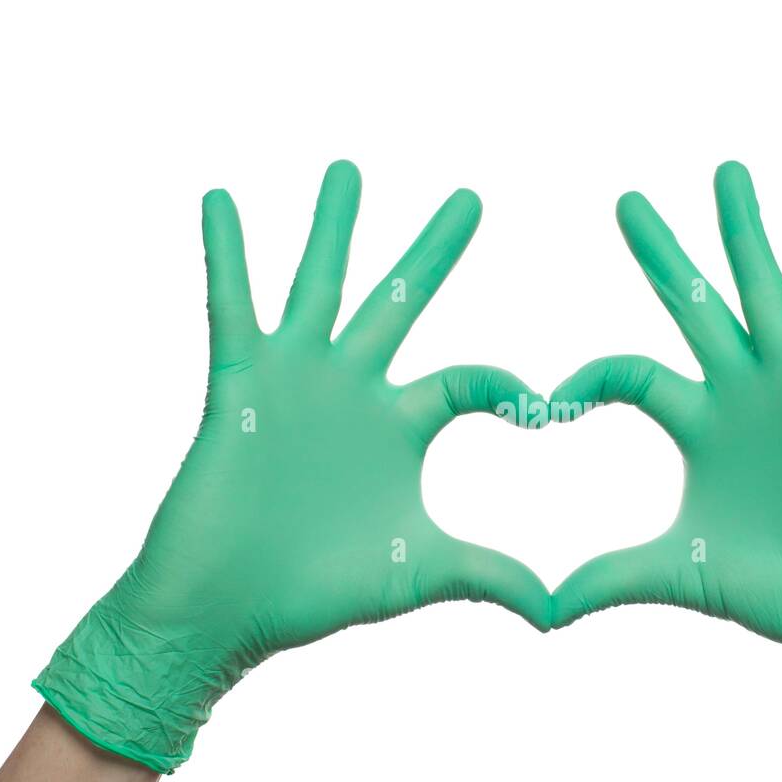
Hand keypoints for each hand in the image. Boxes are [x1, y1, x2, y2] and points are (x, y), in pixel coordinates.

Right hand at [34, 161, 549, 773]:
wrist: (226, 609)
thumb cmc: (317, 594)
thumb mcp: (419, 572)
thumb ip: (489, 577)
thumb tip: (557, 613)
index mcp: (401, 426)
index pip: (471, 380)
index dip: (511, 389)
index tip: (551, 407)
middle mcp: (353, 390)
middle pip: (402, 301)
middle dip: (436, 251)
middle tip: (473, 197)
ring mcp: (295, 381)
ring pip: (320, 285)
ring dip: (336, 228)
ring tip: (351, 168)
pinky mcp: (239, 384)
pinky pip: (232, 306)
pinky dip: (228, 255)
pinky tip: (223, 201)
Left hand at [549, 162, 781, 768]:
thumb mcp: (678, 574)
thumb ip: (610, 578)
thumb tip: (540, 613)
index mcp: (699, 426)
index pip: (629, 373)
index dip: (584, 379)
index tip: (540, 407)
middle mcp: (742, 395)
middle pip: (691, 306)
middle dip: (661, 254)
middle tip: (624, 201)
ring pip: (763, 292)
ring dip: (744, 232)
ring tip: (725, 171)